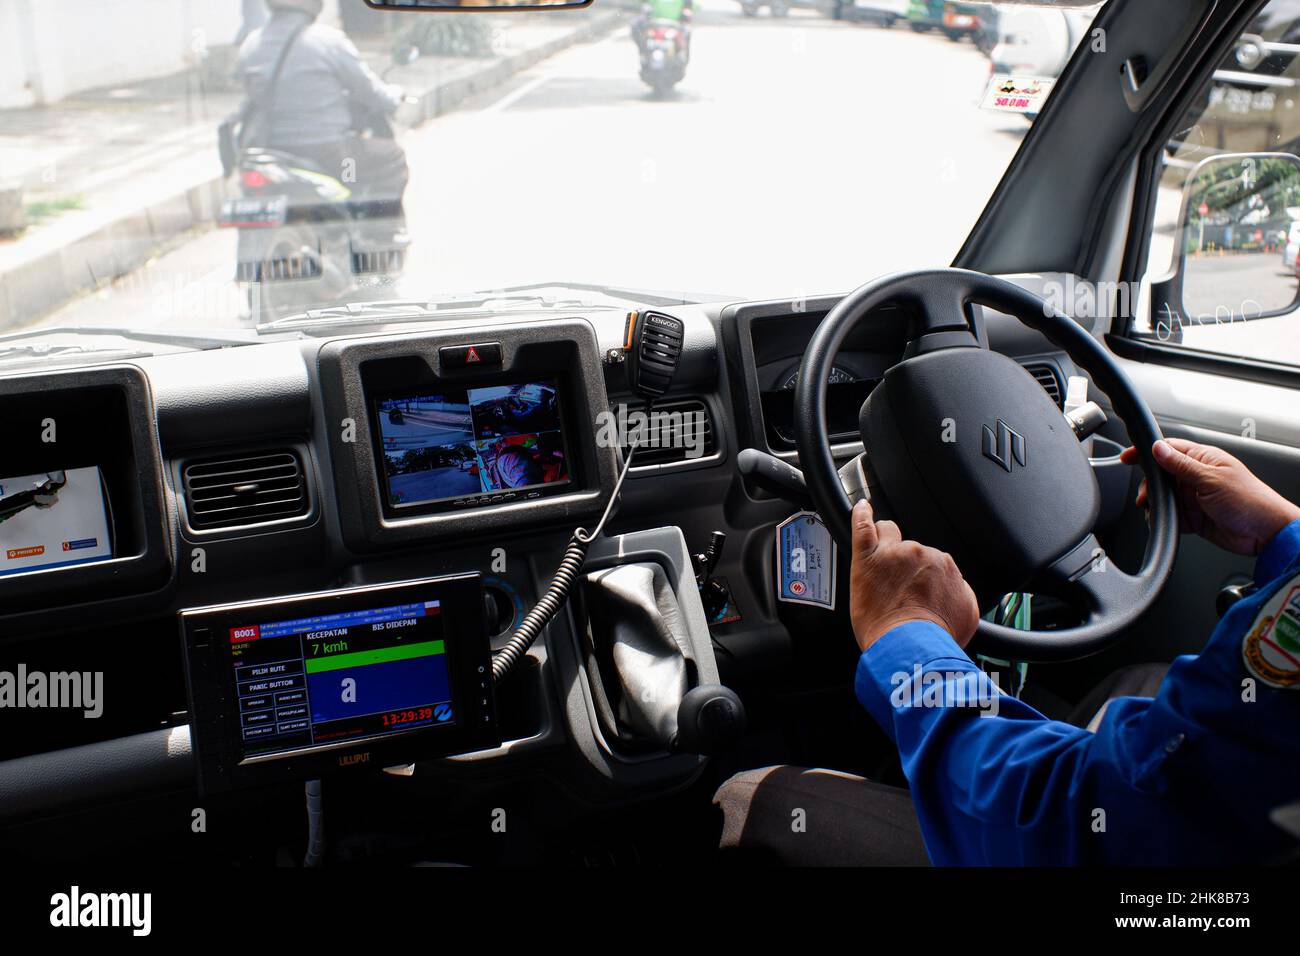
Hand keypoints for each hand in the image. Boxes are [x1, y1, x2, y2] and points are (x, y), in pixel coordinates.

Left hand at [849, 499, 978, 653]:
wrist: (912, 646)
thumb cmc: (936, 637)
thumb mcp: (966, 616)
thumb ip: (960, 594)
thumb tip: (956, 590)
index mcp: (944, 566)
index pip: (931, 562)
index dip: (922, 575)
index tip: (917, 587)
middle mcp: (921, 554)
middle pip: (910, 549)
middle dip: (904, 564)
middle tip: (897, 590)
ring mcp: (893, 553)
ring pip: (888, 535)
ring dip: (885, 551)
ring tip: (878, 575)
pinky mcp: (867, 558)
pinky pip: (863, 526)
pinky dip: (861, 514)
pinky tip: (862, 508)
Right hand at [1120, 438, 1299, 555]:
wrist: (1265, 533)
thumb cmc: (1250, 500)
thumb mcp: (1211, 478)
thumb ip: (1180, 465)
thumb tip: (1157, 449)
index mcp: (1202, 459)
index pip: (1168, 449)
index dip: (1146, 452)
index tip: (1127, 458)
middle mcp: (1196, 476)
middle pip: (1159, 475)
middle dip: (1148, 486)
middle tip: (1145, 496)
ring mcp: (1193, 497)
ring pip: (1162, 497)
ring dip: (1155, 504)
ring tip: (1154, 511)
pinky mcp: (1193, 516)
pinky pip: (1169, 516)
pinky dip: (1163, 520)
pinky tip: (1165, 522)